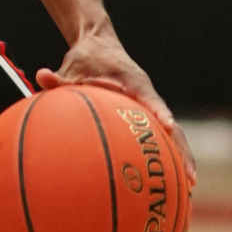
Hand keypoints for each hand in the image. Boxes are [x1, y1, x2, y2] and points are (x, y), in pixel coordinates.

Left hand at [36, 32, 194, 184]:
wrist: (99, 43)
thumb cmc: (86, 57)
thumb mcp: (72, 66)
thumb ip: (59, 77)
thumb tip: (40, 75)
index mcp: (133, 81)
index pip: (149, 98)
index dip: (159, 111)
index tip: (167, 127)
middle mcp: (147, 95)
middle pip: (171, 125)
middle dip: (182, 150)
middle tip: (190, 177)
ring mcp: (150, 106)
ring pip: (172, 134)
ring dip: (181, 157)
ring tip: (190, 188)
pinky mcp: (146, 114)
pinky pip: (159, 136)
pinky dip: (167, 154)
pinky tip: (170, 180)